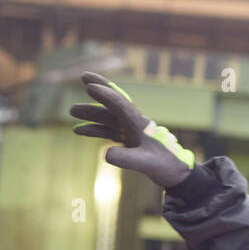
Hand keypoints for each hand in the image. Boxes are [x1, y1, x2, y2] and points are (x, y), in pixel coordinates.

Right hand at [69, 72, 194, 187]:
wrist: (177, 174)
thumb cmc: (166, 166)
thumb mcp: (146, 164)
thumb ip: (126, 159)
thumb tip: (104, 154)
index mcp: (140, 123)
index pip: (120, 104)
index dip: (105, 94)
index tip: (89, 85)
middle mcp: (134, 124)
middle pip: (113, 104)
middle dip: (99, 90)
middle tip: (83, 76)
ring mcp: (131, 132)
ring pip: (107, 118)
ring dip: (91, 114)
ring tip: (71, 110)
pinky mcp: (129, 141)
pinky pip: (108, 132)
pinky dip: (94, 130)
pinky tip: (78, 131)